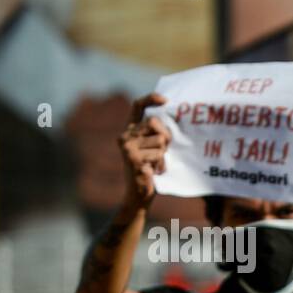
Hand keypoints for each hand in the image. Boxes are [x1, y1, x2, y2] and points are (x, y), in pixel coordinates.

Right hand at [117, 93, 170, 209]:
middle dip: (165, 137)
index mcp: (130, 130)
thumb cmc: (151, 169)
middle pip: (155, 123)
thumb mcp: (155, 148)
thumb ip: (158, 134)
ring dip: (163, 154)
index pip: (138, 106)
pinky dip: (161, 164)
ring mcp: (127, 146)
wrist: (139, 193)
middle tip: (161, 152)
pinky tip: (152, 171)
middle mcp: (125, 135)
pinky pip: (159, 154)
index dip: (151, 99)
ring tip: (154, 164)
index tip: (165, 100)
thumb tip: (167, 122)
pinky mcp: (132, 157)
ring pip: (160, 140)